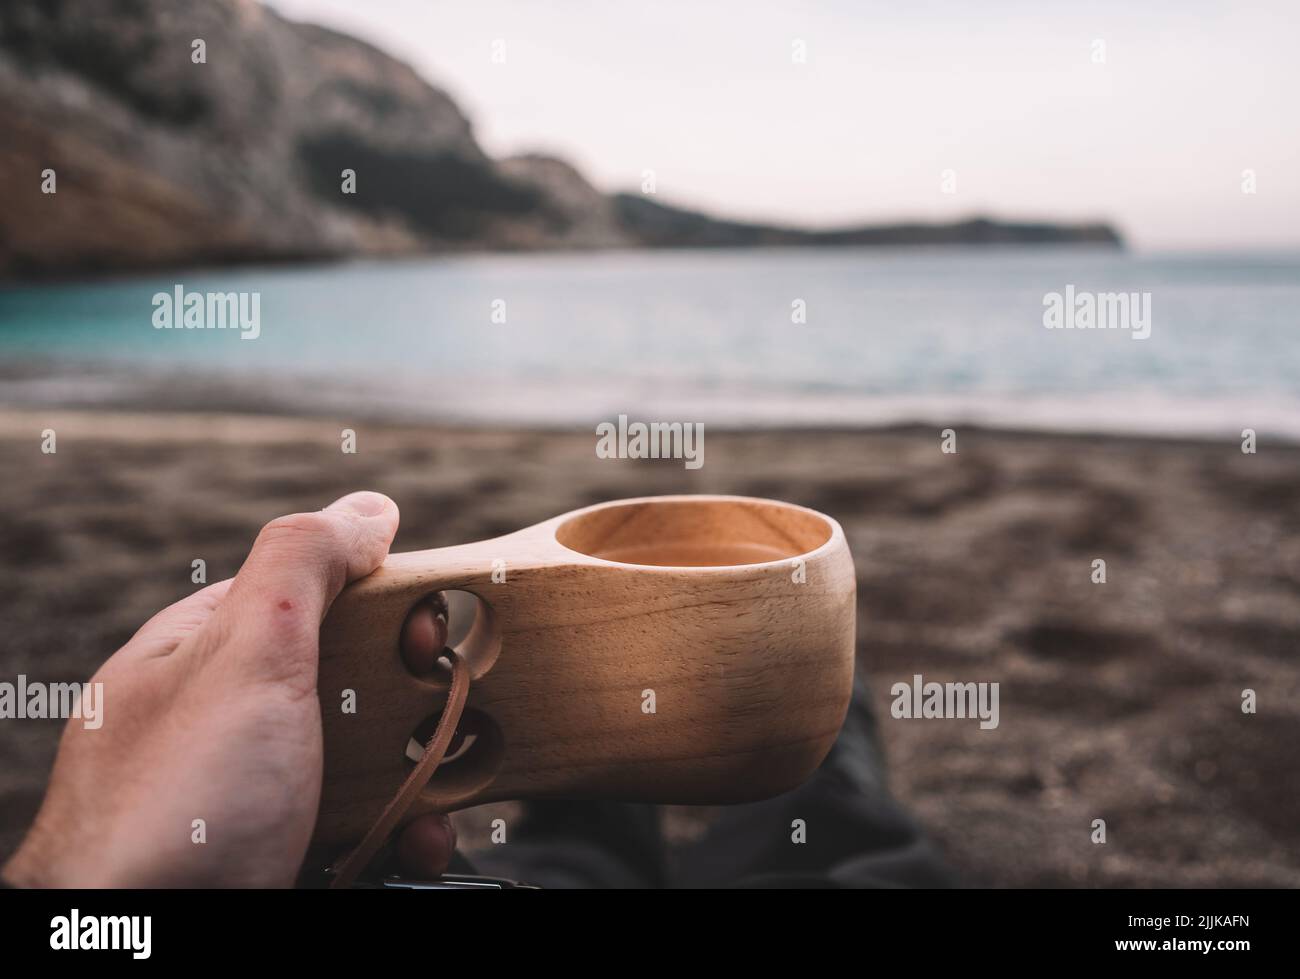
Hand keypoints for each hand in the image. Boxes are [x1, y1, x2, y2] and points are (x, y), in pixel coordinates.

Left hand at [2, 492, 455, 887]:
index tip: (425, 631)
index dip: (381, 602)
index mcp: (205, 655)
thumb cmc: (177, 809)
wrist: (145, 955)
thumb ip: (304, 565)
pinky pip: (368, 833)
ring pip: (370, 762)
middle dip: (417, 696)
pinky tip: (418, 843)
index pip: (311, 595)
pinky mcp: (289, 861)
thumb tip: (368, 510)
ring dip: (428, 773)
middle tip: (445, 712)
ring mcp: (257, 799)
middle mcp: (229, 725)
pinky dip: (409, 834)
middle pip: (354, 680)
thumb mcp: (246, 653)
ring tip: (445, 789)